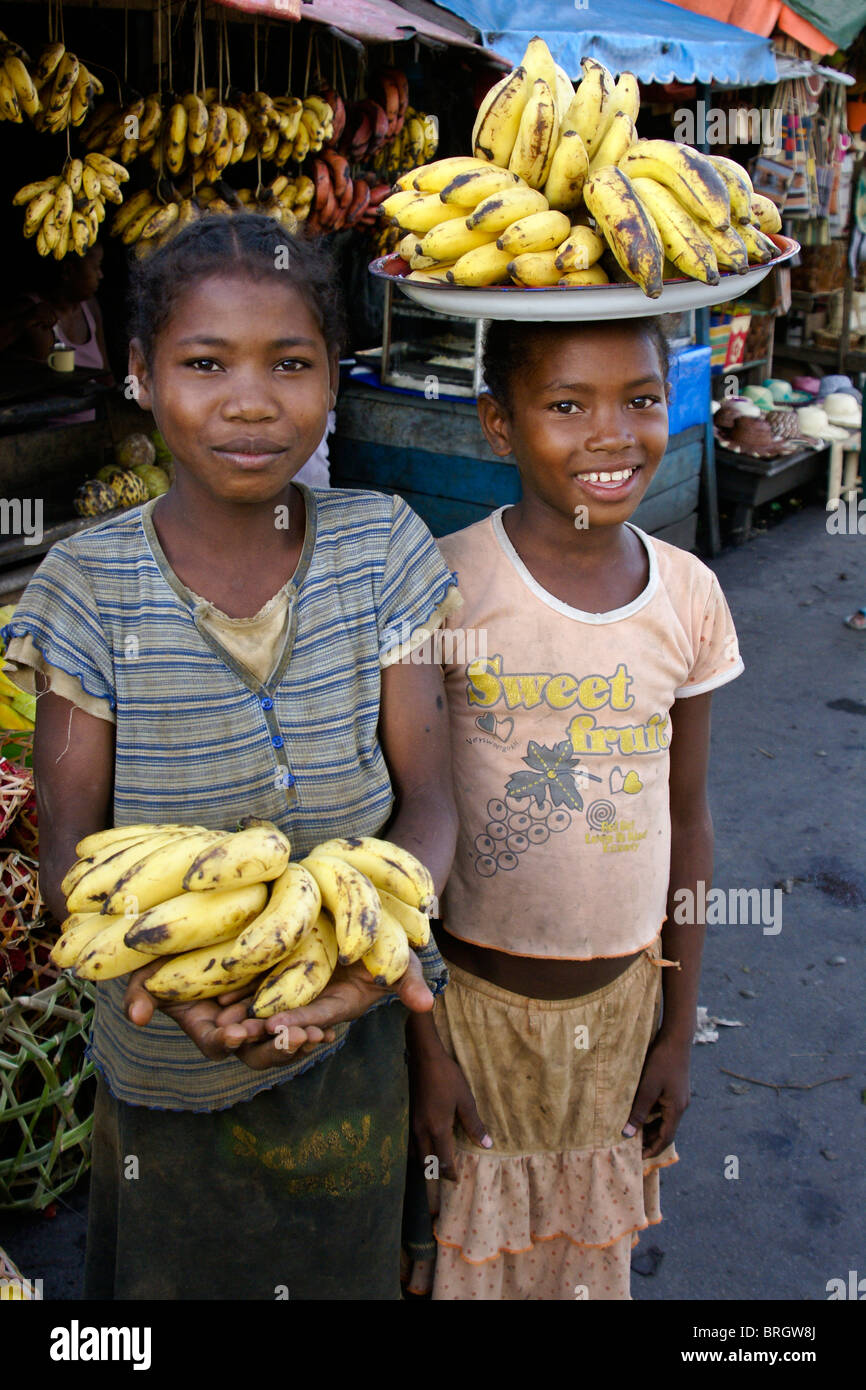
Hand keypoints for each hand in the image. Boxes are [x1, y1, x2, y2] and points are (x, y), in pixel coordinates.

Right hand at [123, 960, 335, 1067]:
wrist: (198, 936)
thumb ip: (139, 994)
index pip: (215, 1044)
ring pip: (280, 1042)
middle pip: (254, 1053)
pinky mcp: (280, 1002)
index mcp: (205, 1026)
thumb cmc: (167, 955)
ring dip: (298, 1043)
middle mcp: (235, 1028)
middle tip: (293, 1039)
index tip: (236, 1033)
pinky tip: (330, 1031)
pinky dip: (313, 1028)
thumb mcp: (145, 971)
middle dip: (273, 1049)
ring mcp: (259, 1018)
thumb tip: (136, 1018)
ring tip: (316, 1037)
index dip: (225, 1041)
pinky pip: (299, 1023)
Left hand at [209, 949, 434, 1054]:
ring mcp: (297, 983)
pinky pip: (258, 980)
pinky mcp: (283, 966)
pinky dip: (240, 986)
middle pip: (286, 1017)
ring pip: (266, 1003)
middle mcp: (315, 997)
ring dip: (243, 1012)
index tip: (275, 1025)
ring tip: (220, 1017)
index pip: (318, 1014)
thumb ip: (409, 982)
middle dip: (260, 1028)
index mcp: (341, 1001)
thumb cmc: (390, 945)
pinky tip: (216, 991)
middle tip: (234, 1032)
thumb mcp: (404, 961)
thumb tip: (427, 1004)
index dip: (298, 1019)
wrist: (368, 922)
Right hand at [410, 1046, 490, 1211]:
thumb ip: (474, 1124)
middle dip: (436, 1171)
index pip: (442, 1160)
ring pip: (415, 1153)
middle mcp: (421, 1131)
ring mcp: (411, 1123)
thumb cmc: (447, 1077)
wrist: (424, 1057)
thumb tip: (486, 1145)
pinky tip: (426, 1143)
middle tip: (447, 1174)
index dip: (450, 1173)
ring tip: (437, 1161)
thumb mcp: (465, 1100)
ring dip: (425, 1161)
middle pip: (425, 1162)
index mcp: (437, 1129)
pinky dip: (418, 1149)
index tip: (457, 1180)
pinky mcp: (407, 1116)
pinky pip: (410, 1142)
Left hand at [623, 1032, 690, 1157]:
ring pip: (664, 1119)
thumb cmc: (661, 1062)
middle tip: (631, 1146)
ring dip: (650, 1127)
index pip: (665, 1138)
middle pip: (665, 1131)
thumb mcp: (646, 1088)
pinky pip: (664, 1108)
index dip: (652, 1150)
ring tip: (632, 1131)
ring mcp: (679, 1097)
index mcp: (676, 1109)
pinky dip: (652, 1114)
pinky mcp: (675, 1089)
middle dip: (649, 1140)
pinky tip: (639, 1112)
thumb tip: (627, 1134)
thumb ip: (638, 1112)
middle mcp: (681, 1106)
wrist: (676, 1039)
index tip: (638, 1158)